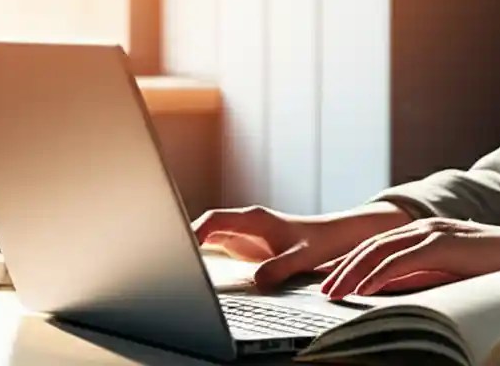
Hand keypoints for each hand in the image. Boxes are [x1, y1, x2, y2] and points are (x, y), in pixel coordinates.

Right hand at [191, 202, 412, 291]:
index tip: (181, 246)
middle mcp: (245, 224)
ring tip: (173, 269)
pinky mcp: (244, 246)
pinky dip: (203, 257)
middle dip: (184, 240)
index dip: (195, 231)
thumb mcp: (302, 257)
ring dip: (192, 250)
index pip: (215, 220)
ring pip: (208, 237)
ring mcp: (243, 234)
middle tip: (166, 261)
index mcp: (254, 219)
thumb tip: (257, 281)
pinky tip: (195, 274)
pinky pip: (216, 248)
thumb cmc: (320, 241)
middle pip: (205, 227)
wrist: (334, 236)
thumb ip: (279, 268)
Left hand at [317, 217, 499, 300]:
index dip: (349, 262)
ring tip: (333, 292)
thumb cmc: (496, 269)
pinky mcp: (445, 243)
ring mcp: (434, 232)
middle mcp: (424, 227)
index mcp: (424, 232)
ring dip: (353, 272)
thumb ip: (420, 275)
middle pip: (370, 245)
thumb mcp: (449, 273)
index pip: (376, 246)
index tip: (328, 282)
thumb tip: (388, 290)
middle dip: (342, 268)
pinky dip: (381, 273)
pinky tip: (365, 288)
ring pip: (381, 250)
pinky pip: (404, 259)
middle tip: (320, 290)